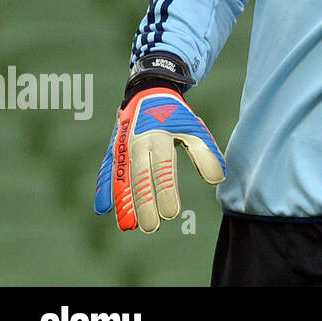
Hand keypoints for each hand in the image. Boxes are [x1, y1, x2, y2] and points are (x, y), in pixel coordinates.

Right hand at [94, 87, 225, 232]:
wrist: (149, 93)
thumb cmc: (176, 116)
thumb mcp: (194, 129)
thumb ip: (205, 153)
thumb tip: (218, 180)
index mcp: (160, 136)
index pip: (163, 168)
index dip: (167, 191)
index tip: (172, 214)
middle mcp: (138, 142)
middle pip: (140, 177)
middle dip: (145, 204)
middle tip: (151, 227)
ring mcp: (122, 147)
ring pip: (122, 178)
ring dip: (124, 203)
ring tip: (128, 226)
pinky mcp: (113, 150)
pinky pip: (107, 171)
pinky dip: (104, 189)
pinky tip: (102, 209)